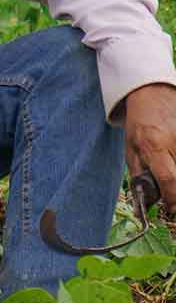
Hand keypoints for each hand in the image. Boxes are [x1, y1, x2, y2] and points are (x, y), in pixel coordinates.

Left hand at [124, 83, 175, 209]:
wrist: (153, 93)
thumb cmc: (140, 123)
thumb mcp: (130, 148)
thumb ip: (138, 175)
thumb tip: (146, 202)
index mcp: (153, 146)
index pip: (168, 179)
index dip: (172, 198)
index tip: (171, 209)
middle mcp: (174, 142)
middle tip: (172, 202)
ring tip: (170, 184)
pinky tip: (172, 165)